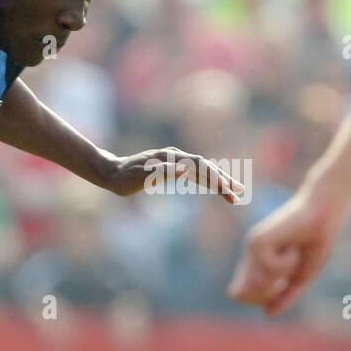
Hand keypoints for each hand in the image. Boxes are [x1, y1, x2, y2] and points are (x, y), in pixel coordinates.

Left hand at [106, 148, 245, 203]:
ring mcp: (175, 161)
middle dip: (223, 180)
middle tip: (239, 193)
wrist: (111, 172)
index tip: (225, 188)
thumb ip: (163, 172)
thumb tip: (186, 169)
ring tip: (235, 192)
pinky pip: (195, 173)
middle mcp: (176, 157)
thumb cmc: (124, 177)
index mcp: (171, 158)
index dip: (214, 176)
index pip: (199, 166)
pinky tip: (216, 187)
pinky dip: (207, 180)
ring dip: (219, 180)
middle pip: (206, 167)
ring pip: (203, 170)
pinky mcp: (172, 167)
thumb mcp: (140, 177)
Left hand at [228, 190, 342, 315]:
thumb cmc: (314, 243)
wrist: (323, 215)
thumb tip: (268, 313)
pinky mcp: (258, 241)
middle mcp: (249, 257)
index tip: (280, 289)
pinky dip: (287, 264)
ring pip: (255, 284)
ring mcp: (251, 249)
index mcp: (255, 265)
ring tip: (293, 258)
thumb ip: (286, 295)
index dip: (257, 300)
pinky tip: (294, 248)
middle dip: (265, 295)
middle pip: (239, 295)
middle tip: (285, 280)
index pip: (239, 294)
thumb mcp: (301, 276)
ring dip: (280, 278)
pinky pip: (270, 268)